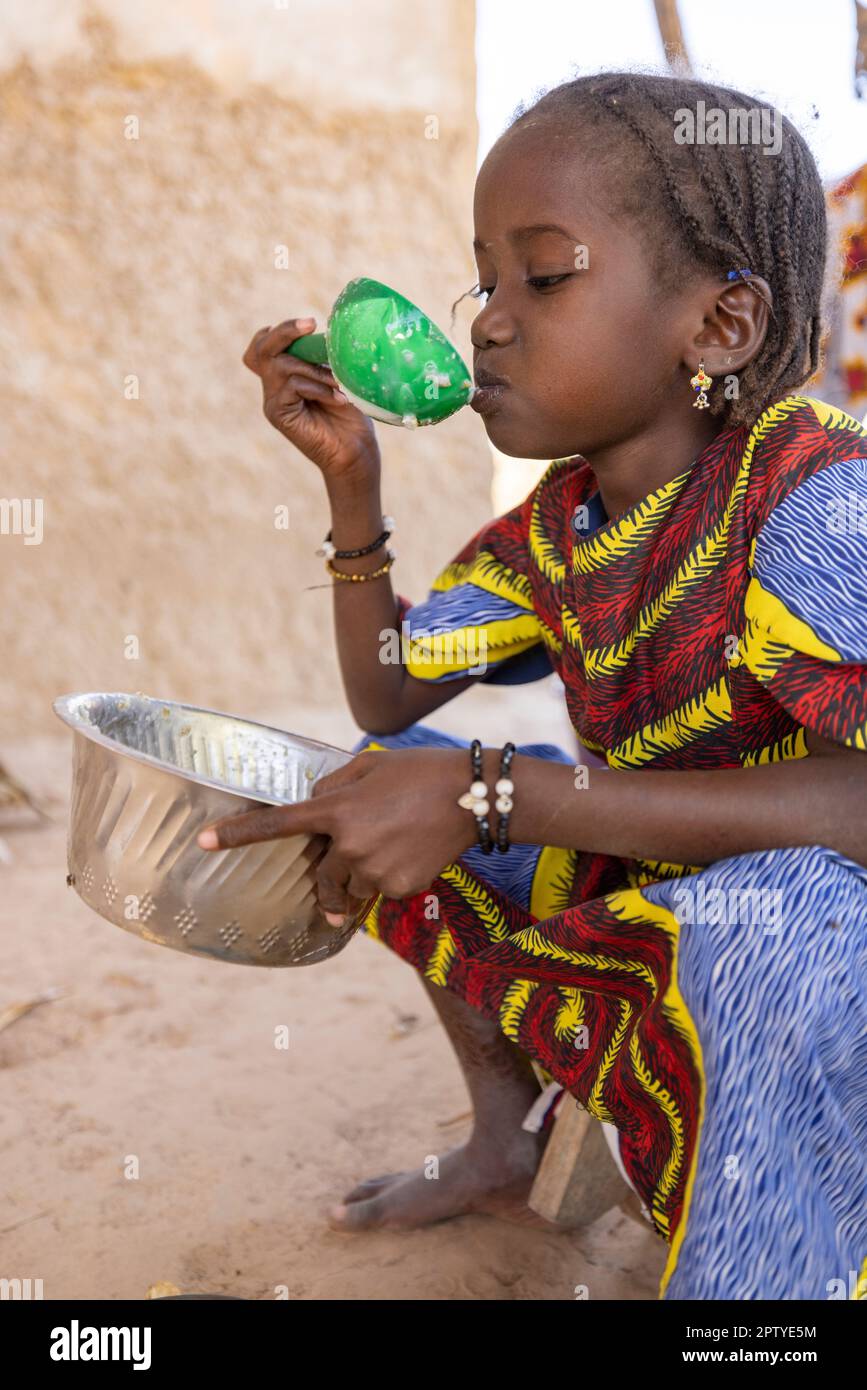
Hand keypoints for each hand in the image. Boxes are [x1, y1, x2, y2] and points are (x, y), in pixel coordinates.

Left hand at [197, 748, 477, 923]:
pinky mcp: (400, 887)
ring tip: (395, 843)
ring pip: (350, 885)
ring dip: (359, 873)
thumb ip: (333, 786)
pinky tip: (412, 852)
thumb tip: (314, 806)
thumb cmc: (421, 772)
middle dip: (328, 869)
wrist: (475, 796)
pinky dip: (388, 878)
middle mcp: (350, 844)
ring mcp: (375, 870)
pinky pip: (380, 891)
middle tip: (357, 851)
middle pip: (320, 873)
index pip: (277, 824)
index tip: (203, 843)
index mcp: (337, 808)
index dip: (237, 834)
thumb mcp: (370, 766)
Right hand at [243, 317, 379, 481]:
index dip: (281, 331)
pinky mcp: (278, 414)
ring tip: (340, 382)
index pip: (264, 345)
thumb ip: (321, 357)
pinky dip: (318, 388)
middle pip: (261, 349)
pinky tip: (338, 399)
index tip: (310, 324)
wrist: (354, 451)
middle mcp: (273, 387)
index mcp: (284, 375)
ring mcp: (273, 401)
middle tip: (310, 324)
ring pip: (282, 366)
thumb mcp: (336, 378)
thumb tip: (325, 329)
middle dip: (285, 331)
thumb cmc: (350, 414)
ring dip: (315, 369)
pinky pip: (293, 386)